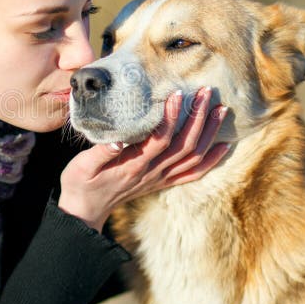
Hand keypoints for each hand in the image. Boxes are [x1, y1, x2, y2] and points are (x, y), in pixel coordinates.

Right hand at [58, 87, 229, 231]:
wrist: (85, 210)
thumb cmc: (80, 183)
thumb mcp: (82, 166)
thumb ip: (100, 152)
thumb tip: (117, 140)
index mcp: (133, 165)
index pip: (159, 140)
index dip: (171, 118)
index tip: (177, 95)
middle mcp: (152, 173)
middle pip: (184, 146)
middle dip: (198, 118)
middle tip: (205, 92)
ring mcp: (160, 179)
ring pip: (194, 157)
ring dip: (209, 134)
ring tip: (220, 110)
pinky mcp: (163, 183)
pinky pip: (194, 174)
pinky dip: (212, 160)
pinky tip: (224, 146)